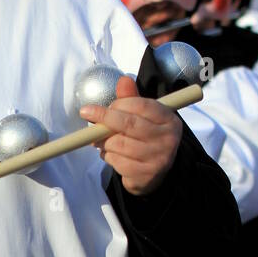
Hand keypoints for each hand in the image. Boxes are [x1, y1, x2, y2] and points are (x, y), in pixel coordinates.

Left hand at [79, 75, 181, 195]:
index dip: (117, 104)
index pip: (141, 106)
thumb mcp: (143, 116)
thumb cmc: (146, 137)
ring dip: (103, 141)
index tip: (99, 106)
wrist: (156, 172)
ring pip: (120, 144)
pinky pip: (117, 162)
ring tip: (98, 139)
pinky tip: (108, 153)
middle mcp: (167, 139)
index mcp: (168, 119)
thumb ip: (132, 99)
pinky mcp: (146, 176)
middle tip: (88, 115)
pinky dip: (107, 156)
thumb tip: (123, 80)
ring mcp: (158, 159)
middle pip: (129, 124)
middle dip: (105, 118)